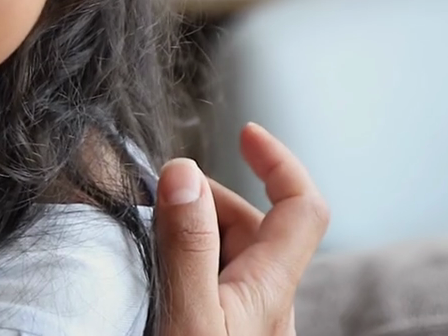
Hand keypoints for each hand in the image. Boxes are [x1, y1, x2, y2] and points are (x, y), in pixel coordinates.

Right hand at [154, 123, 329, 335]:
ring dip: (189, 232)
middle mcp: (268, 303)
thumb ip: (187, 246)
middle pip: (253, 225)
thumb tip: (184, 172)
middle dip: (204, 200)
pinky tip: (155, 276)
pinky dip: (185, 261)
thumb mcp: (186, 314)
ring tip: (145, 243)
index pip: (302, 207)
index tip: (246, 132)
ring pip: (229, 253)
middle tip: (151, 204)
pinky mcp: (227, 332)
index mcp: (269, 289)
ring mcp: (250, 321)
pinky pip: (214, 280)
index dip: (279, 161)